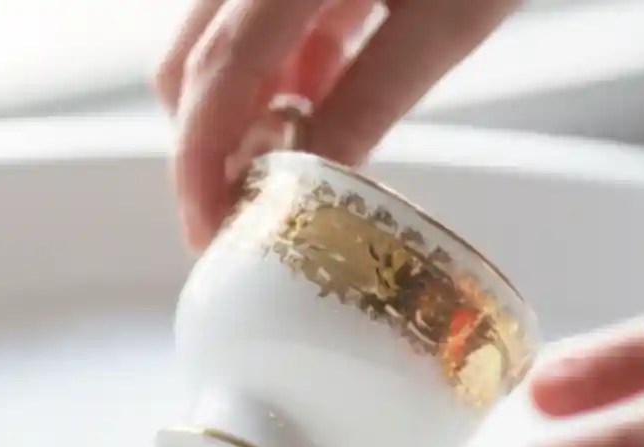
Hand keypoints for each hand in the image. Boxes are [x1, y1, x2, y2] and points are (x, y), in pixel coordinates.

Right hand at [154, 0, 521, 249]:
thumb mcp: (449, 17)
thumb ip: (371, 99)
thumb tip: (315, 187)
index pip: (217, 74)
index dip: (201, 161)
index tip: (208, 229)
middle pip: (194, 61)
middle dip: (212, 145)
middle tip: (244, 213)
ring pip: (221, 43)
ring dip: (248, 113)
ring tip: (292, 167)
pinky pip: (261, 19)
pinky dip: (280, 74)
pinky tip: (315, 107)